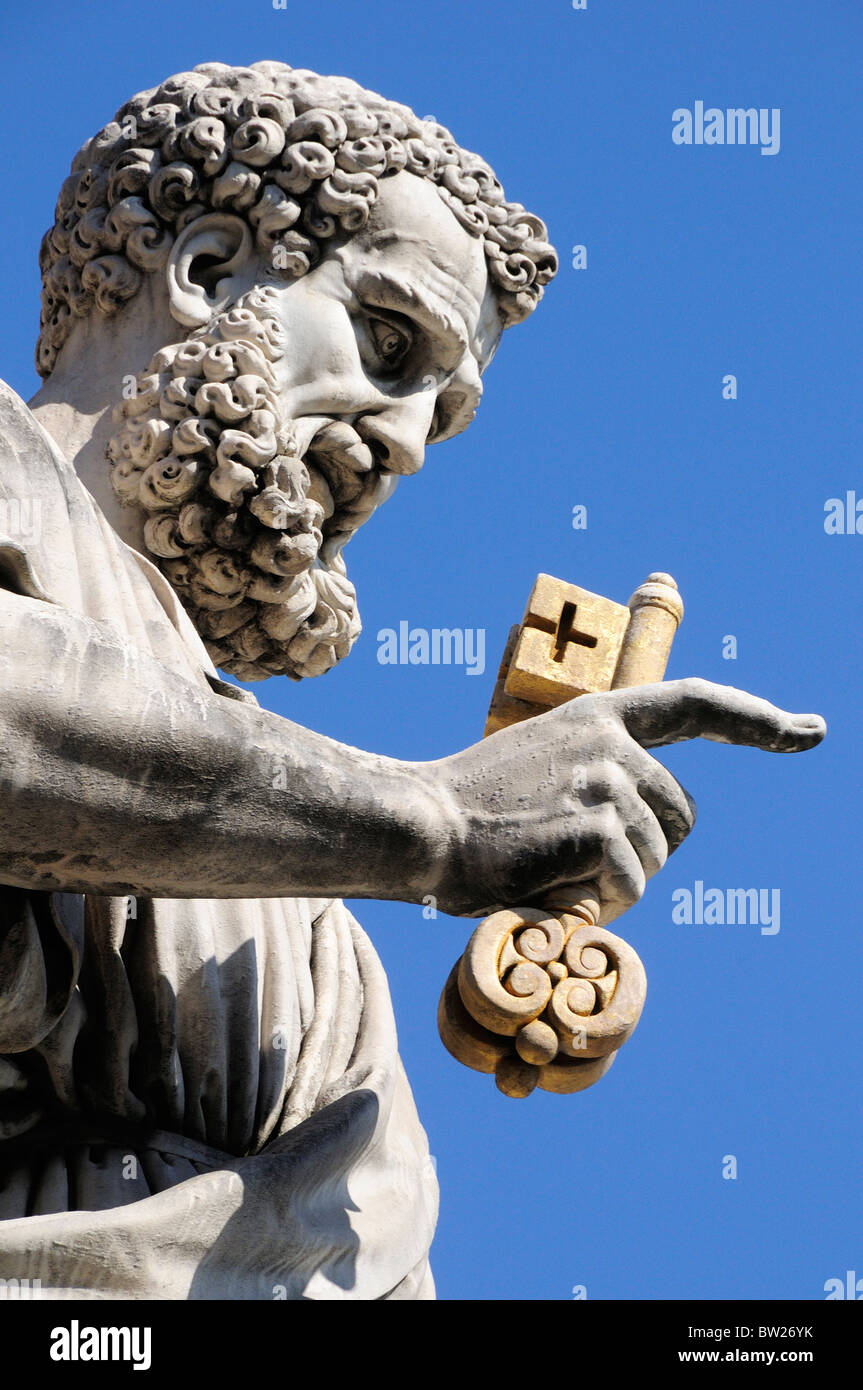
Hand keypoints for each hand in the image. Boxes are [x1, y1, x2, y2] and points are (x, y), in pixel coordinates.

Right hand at [433, 678, 824, 920]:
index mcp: (598, 718)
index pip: (694, 705)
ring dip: (615, 885)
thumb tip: (655, 836)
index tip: (810, 731)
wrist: (418, 825)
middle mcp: (611, 742)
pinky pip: (630, 885)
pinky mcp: (599, 825)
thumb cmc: (470, 812)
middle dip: (646, 854)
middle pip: (683, 817)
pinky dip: (595, 902)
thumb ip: (598, 781)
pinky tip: (547, 885)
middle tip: (576, 864)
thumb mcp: (541, 770)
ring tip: (549, 869)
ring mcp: (606, 780)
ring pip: (657, 860)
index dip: (757, 721)